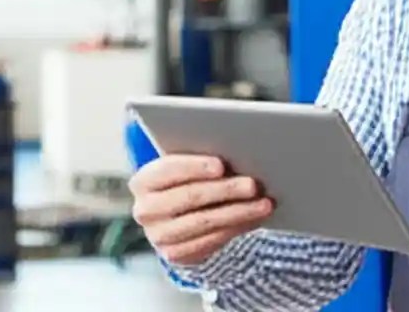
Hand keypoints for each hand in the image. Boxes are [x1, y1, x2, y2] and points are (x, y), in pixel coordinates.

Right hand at [129, 154, 273, 265]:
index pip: (167, 170)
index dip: (195, 167)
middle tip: (253, 184)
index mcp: (144, 181)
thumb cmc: (190, 181)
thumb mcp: (190, 168)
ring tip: (264, 204)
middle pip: (190, 196)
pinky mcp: (175, 254)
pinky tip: (255, 218)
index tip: (221, 165)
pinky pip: (210, 241)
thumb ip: (205, 162)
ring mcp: (158, 235)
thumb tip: (240, 153)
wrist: (179, 218)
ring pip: (204, 222)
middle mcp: (145, 210)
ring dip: (239, 212)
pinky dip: (237, 228)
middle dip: (225, 190)